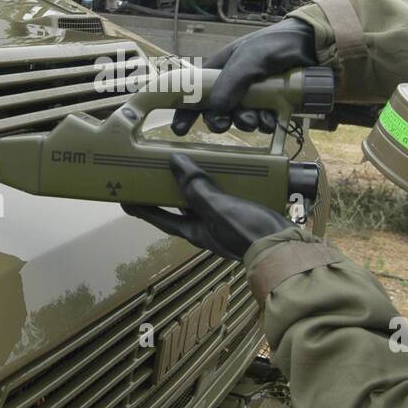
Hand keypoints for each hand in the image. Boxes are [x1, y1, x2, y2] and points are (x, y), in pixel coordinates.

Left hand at [122, 154, 291, 261]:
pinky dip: (218, 181)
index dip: (140, 206)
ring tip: (188, 161)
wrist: (286, 246)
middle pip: (179, 205)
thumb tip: (174, 163)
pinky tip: (222, 169)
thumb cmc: (248, 233)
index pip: (158, 216)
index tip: (122, 196)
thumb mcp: (217, 207)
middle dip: (167, 188)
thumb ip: (196, 187)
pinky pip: (223, 194)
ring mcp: (224, 221)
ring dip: (194, 182)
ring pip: (202, 198)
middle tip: (155, 168)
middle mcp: (205, 227)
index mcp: (194, 230)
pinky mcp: (241, 214)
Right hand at [172, 18, 317, 134]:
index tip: (180, 129)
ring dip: (247, 123)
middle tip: (226, 125)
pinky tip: (273, 121)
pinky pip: (263, 120)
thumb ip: (231, 82)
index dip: (186, 110)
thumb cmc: (277, 44)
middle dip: (222, 120)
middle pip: (218, 110)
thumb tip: (215, 110)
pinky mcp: (274, 103)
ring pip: (242, 117)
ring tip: (258, 121)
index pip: (195, 91)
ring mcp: (256, 94)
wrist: (316, 45)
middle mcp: (236, 82)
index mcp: (222, 68)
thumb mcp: (250, 58)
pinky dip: (265, 124)